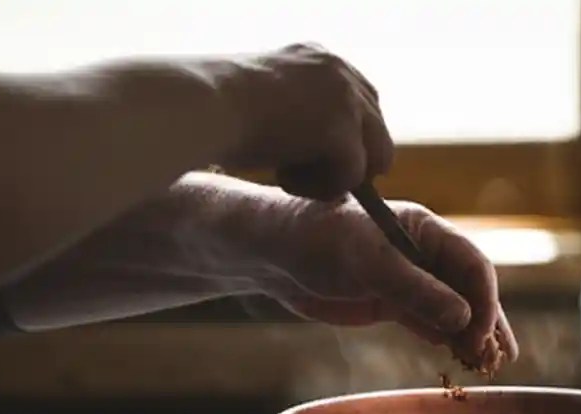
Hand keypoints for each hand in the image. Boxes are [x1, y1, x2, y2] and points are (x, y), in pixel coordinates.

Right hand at [203, 43, 392, 201]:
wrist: (203, 106)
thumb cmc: (216, 109)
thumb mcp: (267, 100)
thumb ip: (302, 115)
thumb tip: (325, 154)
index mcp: (320, 58)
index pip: (361, 102)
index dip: (345, 138)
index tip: (311, 156)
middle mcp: (341, 72)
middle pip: (377, 130)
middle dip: (347, 160)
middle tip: (301, 172)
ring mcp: (346, 100)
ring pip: (372, 156)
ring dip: (335, 177)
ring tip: (288, 175)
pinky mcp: (344, 132)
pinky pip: (352, 177)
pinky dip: (321, 188)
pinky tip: (284, 178)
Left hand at [207, 177, 518, 369]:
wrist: (273, 253)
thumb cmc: (319, 241)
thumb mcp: (369, 263)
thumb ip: (417, 290)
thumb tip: (463, 318)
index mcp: (425, 230)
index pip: (472, 264)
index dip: (485, 300)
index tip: (482, 334)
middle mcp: (423, 254)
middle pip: (469, 288)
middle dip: (488, 321)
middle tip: (504, 356)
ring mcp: (407, 279)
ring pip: (451, 308)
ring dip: (470, 335)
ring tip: (488, 365)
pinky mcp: (388, 302)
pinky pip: (427, 321)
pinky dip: (444, 339)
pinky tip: (459, 357)